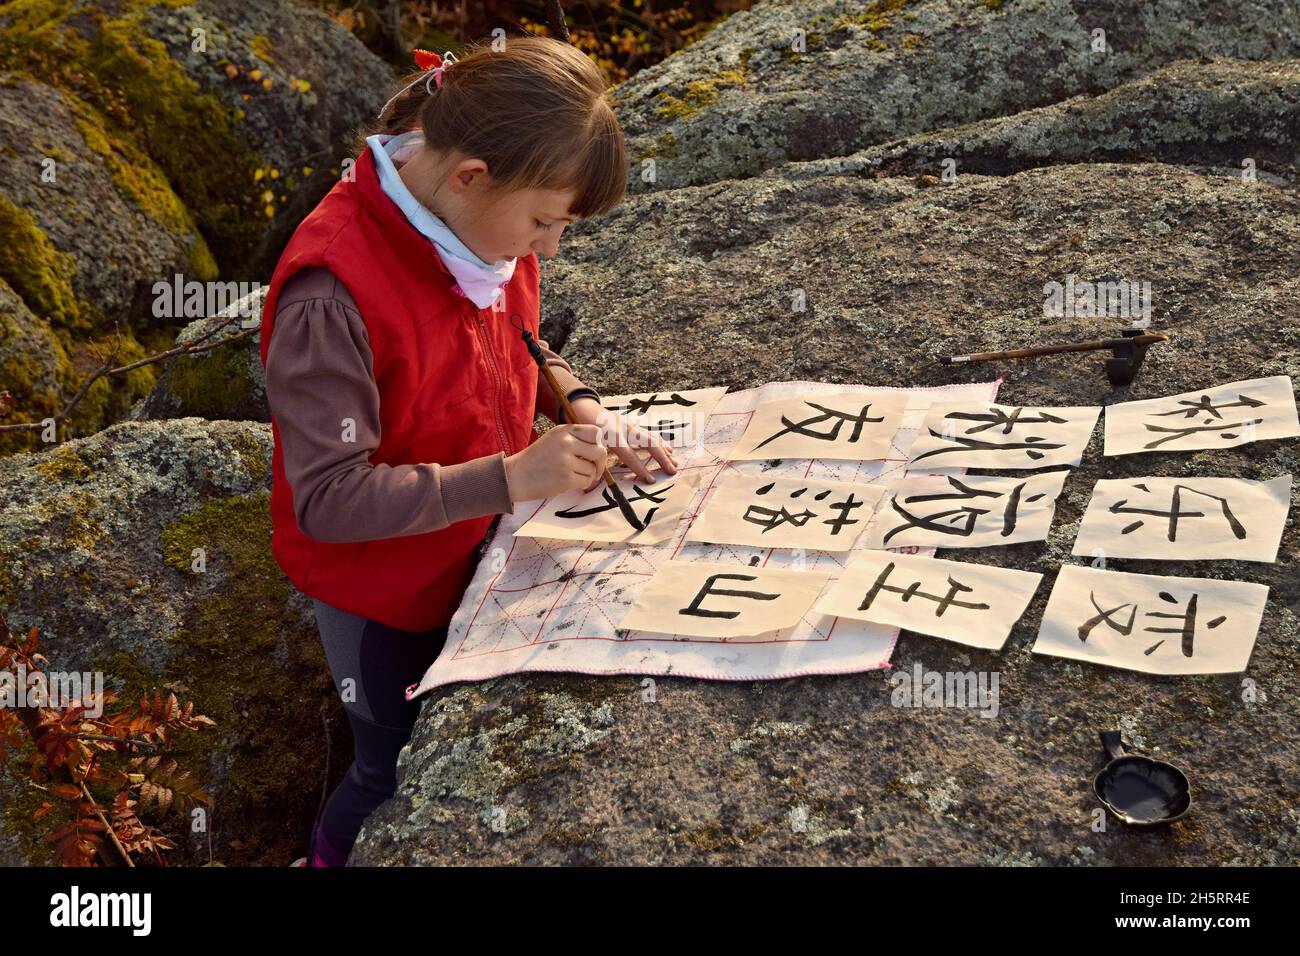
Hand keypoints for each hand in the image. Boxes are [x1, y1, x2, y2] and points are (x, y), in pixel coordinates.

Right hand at [503, 423, 607, 502]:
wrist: (514, 477)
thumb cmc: (535, 460)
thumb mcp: (553, 440)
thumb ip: (574, 439)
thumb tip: (601, 447)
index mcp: (563, 430)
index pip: (596, 432)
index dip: (600, 444)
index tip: (596, 453)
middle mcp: (566, 442)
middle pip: (600, 451)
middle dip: (600, 463)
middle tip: (595, 470)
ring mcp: (566, 460)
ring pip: (593, 469)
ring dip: (588, 476)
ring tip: (573, 476)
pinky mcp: (566, 478)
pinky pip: (587, 481)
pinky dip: (582, 485)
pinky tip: (570, 483)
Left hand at [565, 397, 679, 493]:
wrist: (585, 410)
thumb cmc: (585, 431)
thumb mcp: (588, 445)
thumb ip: (596, 461)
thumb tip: (596, 484)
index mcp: (611, 435)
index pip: (629, 455)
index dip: (640, 469)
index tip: (651, 481)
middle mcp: (624, 428)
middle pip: (648, 442)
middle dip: (661, 458)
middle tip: (672, 471)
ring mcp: (630, 424)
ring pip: (651, 436)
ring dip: (665, 451)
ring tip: (675, 463)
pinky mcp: (633, 423)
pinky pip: (650, 433)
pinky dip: (660, 443)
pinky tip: (669, 450)